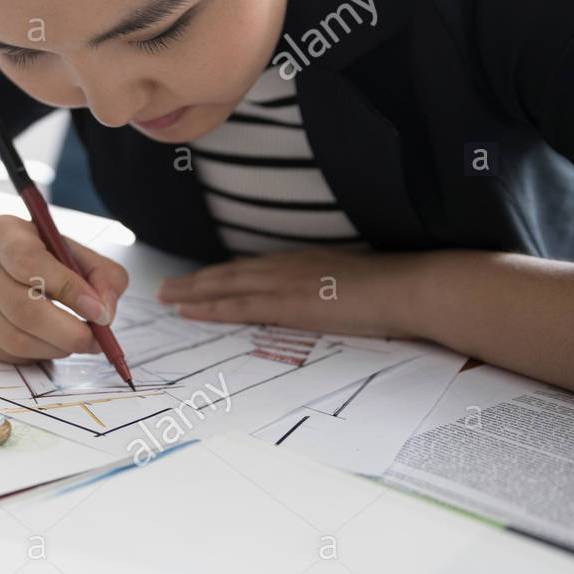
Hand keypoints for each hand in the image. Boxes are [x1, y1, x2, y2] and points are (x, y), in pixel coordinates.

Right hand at [0, 215, 129, 363]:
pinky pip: (9, 354)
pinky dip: (40, 354)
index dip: (68, 289)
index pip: (29, 262)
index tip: (99, 312)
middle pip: (23, 309)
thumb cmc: (39, 255)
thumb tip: (105, 312)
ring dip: (57, 347)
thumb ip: (102, 274)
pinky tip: (52, 341)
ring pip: (16, 339)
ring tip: (78, 340)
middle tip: (97, 341)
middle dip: (69, 332)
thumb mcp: (72, 250)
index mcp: (1, 233)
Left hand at [157, 248, 424, 337]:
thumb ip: (332, 290)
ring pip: (226, 286)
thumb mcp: (354, 285)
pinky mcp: (287, 303)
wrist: (408, 288)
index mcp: (304, 261)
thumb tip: (326, 300)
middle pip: (231, 273)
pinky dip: (210, 307)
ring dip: (193, 292)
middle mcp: (287, 266)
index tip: (200, 279)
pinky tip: (189, 311)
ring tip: (165, 298)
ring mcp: (285, 282)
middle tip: (165, 288)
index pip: (253, 268)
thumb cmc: (393, 291)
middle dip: (197, 281)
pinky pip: (238, 306)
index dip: (223, 274)